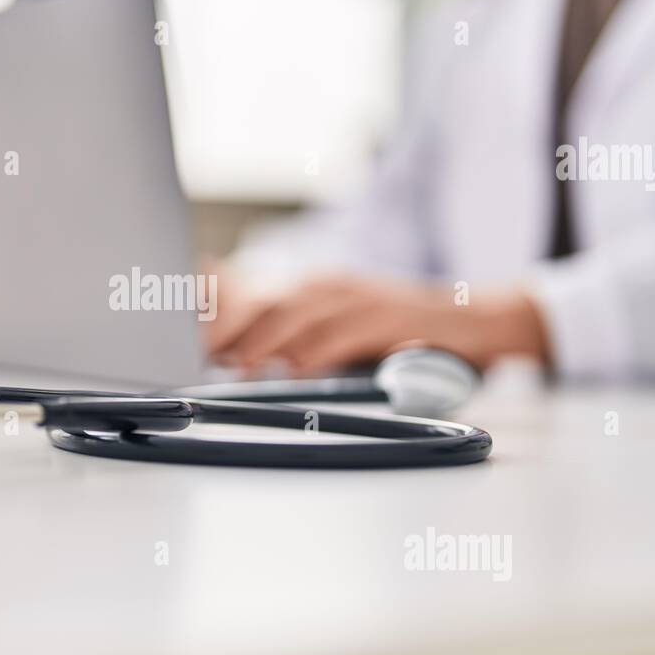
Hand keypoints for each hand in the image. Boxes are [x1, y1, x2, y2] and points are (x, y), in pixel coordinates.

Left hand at [206, 273, 549, 375]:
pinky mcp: (391, 318)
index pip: (251, 292)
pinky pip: (346, 332)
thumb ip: (293, 343)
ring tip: (235, 362)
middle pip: (265, 303)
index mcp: (311, 290)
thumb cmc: (399, 335)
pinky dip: (317, 349)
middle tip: (194, 352)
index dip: (213, 309)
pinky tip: (296, 367)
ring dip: (264, 339)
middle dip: (227, 326)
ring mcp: (360, 299)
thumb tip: (237, 361)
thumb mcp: (339, 332)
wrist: (475, 323)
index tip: (179, 333)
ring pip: (299, 314)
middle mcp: (330, 287)